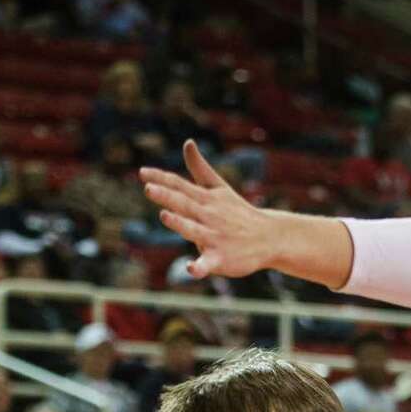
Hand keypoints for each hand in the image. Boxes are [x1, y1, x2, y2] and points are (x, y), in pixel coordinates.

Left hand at [140, 140, 273, 278]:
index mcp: (206, 199)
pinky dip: (200, 267)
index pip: (181, 186)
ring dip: (180, 223)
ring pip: (194, 230)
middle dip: (167, 197)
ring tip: (165, 215)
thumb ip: (200, 167)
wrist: (268, 238)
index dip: (161, 179)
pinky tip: (190, 269)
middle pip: (185, 204)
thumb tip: (187, 142)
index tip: (143, 173)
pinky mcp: (221, 259)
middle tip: (148, 189)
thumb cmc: (238, 212)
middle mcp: (209, 216)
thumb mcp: (220, 187)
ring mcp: (215, 238)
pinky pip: (208, 264)